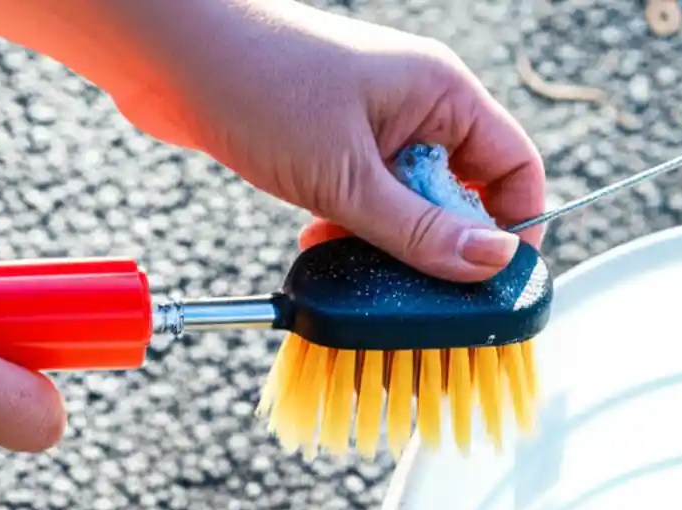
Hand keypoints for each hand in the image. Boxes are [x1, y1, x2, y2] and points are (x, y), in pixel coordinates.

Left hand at [110, 1, 545, 281]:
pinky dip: (350, 226)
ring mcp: (371, 124)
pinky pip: (365, 198)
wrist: (165, 54)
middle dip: (441, 241)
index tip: (495, 282)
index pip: (515, 166)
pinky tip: (317, 237)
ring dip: (387, 239)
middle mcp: (415, 106)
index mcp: (442, 93)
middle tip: (412, 281)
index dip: (516, 227)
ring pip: (408, 201)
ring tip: (351, 254)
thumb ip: (419, 229)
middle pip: (464, 191)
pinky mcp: (330, 144)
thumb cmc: (256, 83)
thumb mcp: (346, 176)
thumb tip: (490, 265)